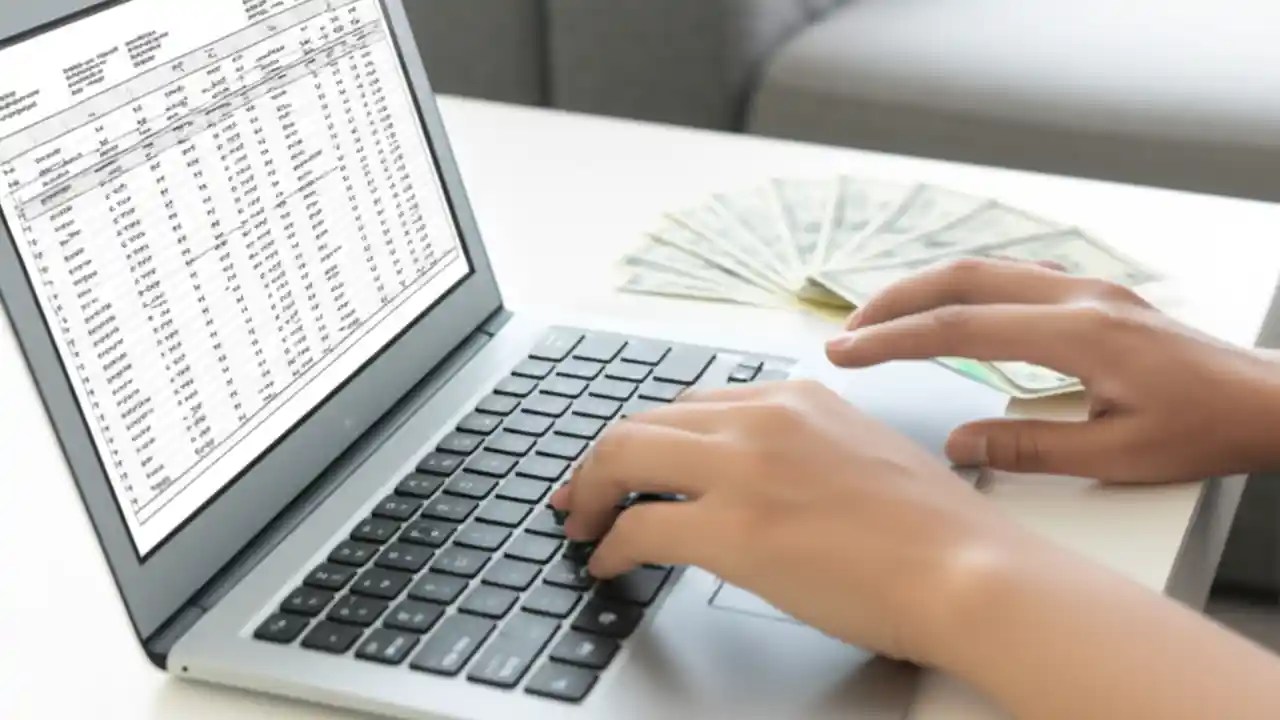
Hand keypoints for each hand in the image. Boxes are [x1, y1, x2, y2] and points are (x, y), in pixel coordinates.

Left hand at [549, 380, 1031, 664]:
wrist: (970, 570)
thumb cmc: (932, 531)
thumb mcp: (860, 456)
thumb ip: (800, 450)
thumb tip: (753, 479)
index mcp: (796, 398)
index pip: (692, 405)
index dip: (648, 438)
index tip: (630, 463)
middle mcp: (763, 419)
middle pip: (644, 422)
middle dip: (601, 461)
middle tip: (583, 495)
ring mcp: (744, 469)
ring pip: (624, 457)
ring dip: (592, 494)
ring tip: (584, 525)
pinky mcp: (733, 530)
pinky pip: (639, 528)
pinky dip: (610, 546)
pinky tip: (609, 564)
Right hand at [825, 258, 1279, 482]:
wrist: (1269, 402)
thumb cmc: (1205, 430)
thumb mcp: (1116, 456)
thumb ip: (1029, 449)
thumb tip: (958, 443)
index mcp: (1078, 333)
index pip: (960, 327)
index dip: (893, 339)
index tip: (847, 351)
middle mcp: (1077, 296)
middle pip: (960, 278)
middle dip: (893, 302)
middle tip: (847, 333)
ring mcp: (1087, 288)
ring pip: (984, 269)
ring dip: (926, 290)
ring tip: (883, 320)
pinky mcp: (1095, 295)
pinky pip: (1012, 275)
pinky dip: (964, 287)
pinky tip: (951, 309)